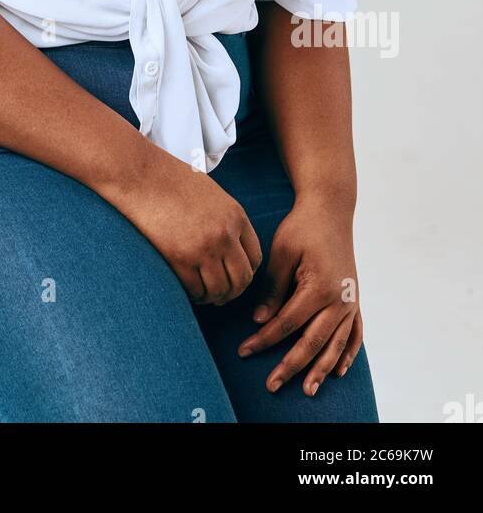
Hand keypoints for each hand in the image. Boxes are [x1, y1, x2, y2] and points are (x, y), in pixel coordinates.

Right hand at [109, 145, 262, 305]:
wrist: (141, 175)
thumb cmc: (171, 181)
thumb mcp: (211, 194)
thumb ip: (226, 220)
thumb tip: (233, 248)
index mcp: (235, 215)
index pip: (255, 258)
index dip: (246, 272)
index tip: (234, 276)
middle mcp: (224, 234)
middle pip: (242, 279)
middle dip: (232, 292)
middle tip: (221, 295)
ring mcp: (203, 248)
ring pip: (220, 291)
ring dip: (213, 297)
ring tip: (203, 295)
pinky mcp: (180, 258)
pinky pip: (195, 290)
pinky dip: (194, 296)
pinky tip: (189, 290)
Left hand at [236, 193, 363, 397]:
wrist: (331, 210)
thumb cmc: (302, 227)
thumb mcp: (281, 253)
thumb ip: (272, 289)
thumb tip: (260, 321)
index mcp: (319, 287)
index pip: (287, 323)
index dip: (265, 340)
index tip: (245, 351)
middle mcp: (339, 299)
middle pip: (312, 342)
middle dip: (290, 366)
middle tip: (271, 385)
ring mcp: (350, 301)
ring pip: (335, 345)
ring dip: (321, 370)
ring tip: (307, 390)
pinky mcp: (354, 298)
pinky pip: (355, 333)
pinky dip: (348, 353)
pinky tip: (339, 370)